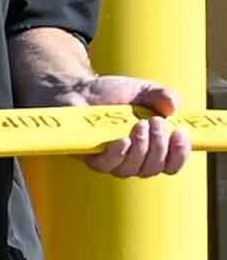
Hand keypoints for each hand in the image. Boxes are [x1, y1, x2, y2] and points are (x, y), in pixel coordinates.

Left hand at [52, 74, 193, 177]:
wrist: (80, 90)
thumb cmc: (113, 94)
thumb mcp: (143, 90)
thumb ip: (162, 96)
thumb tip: (173, 107)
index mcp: (152, 147)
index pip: (171, 164)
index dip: (180, 154)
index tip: (180, 133)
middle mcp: (133, 159)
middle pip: (153, 168)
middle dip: (160, 145)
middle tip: (155, 121)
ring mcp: (111, 161)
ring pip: (133, 169)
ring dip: (142, 148)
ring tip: (140, 124)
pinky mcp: (90, 157)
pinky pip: (107, 165)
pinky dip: (118, 153)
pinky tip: (122, 140)